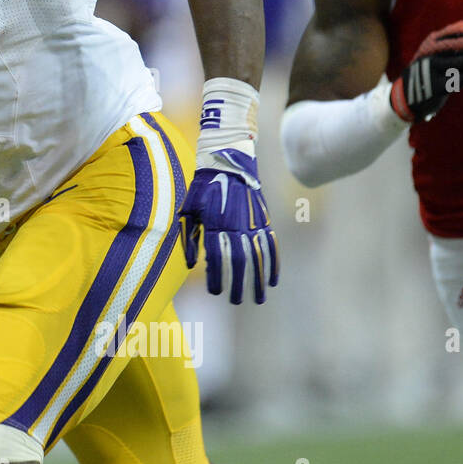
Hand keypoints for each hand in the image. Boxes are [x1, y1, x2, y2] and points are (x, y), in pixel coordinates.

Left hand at [179, 148, 278, 303]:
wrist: (228, 162)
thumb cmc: (203, 187)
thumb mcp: (188, 209)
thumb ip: (190, 236)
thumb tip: (191, 263)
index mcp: (215, 223)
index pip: (217, 256)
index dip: (217, 276)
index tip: (216, 292)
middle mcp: (236, 225)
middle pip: (239, 261)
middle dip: (239, 283)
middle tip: (237, 301)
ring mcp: (253, 222)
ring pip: (258, 256)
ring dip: (258, 279)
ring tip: (259, 298)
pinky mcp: (264, 219)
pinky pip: (270, 244)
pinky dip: (273, 262)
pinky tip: (273, 279)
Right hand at [390, 19, 462, 121]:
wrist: (409, 95)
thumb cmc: (433, 70)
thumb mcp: (438, 54)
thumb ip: (457, 44)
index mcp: (430, 43)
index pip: (453, 30)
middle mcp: (428, 55)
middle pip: (456, 45)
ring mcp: (429, 71)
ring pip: (460, 63)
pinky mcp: (434, 88)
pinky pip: (459, 79)